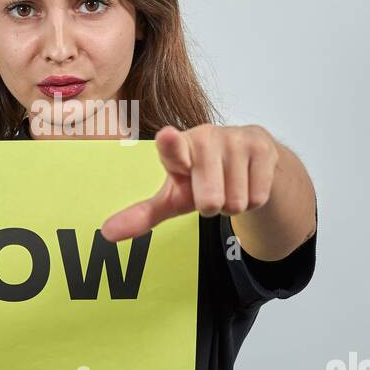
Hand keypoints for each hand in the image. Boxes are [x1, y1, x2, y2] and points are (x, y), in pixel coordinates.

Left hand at [100, 123, 279, 242]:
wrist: (249, 161)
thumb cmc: (203, 178)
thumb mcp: (174, 197)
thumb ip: (142, 214)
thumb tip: (107, 234)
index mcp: (177, 147)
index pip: (172, 148)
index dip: (171, 145)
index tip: (167, 136)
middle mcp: (205, 136)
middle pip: (210, 201)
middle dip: (212, 206)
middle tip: (211, 191)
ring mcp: (235, 138)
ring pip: (235, 202)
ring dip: (233, 204)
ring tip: (230, 185)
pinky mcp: (261, 145)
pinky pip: (257, 196)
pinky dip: (253, 200)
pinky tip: (247, 182)